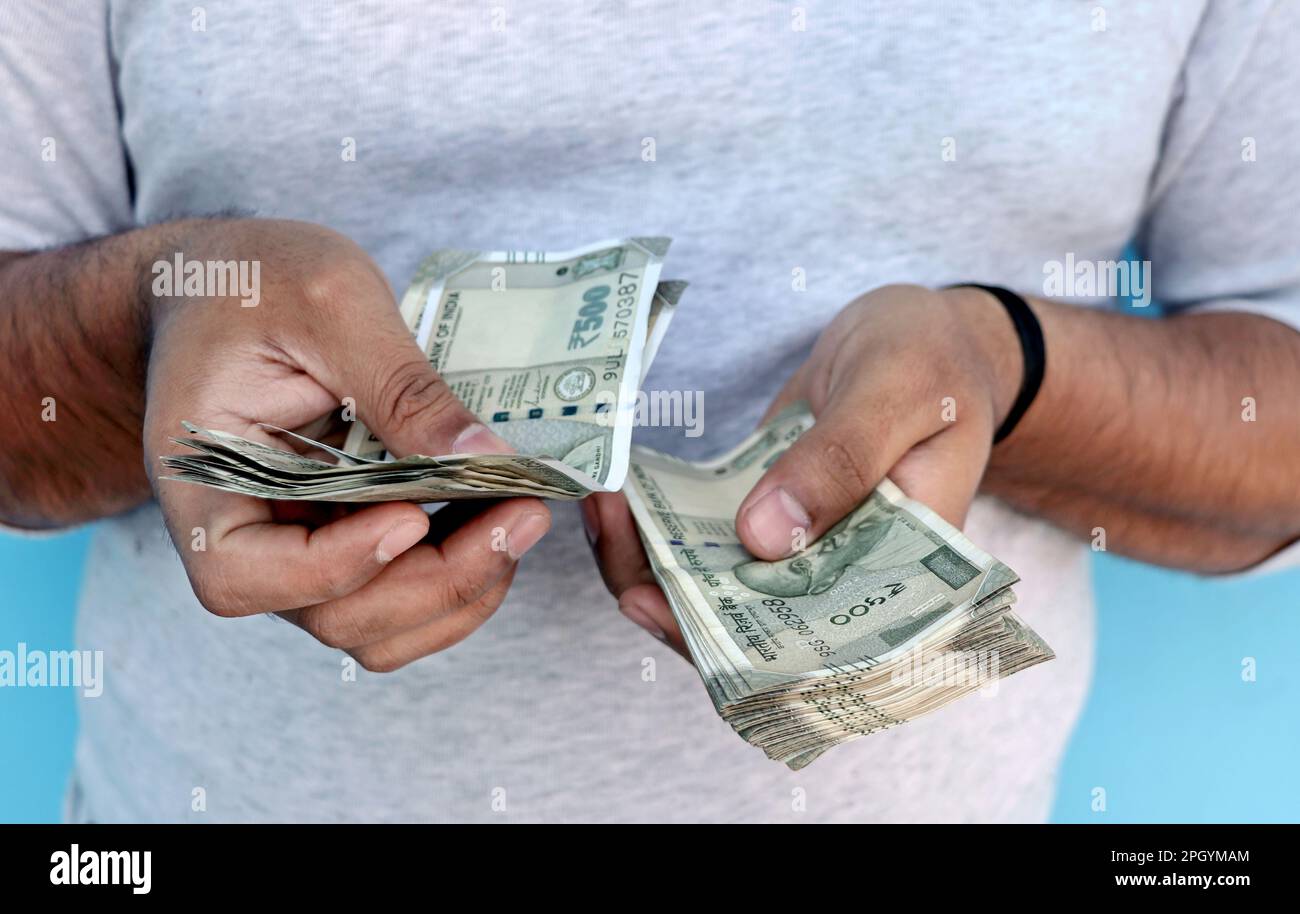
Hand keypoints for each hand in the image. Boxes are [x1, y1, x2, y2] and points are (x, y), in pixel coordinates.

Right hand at [143, 218, 550, 670]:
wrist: (225, 286)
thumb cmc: (253, 281)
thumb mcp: (328, 301)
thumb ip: (399, 383)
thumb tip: (486, 457)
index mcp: (201, 478)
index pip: (240, 574)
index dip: (333, 567)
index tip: (412, 517)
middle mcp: (242, 533)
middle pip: (331, 615)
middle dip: (437, 579)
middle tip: (522, 514)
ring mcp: (296, 547)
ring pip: (375, 624)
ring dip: (459, 590)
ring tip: (522, 519)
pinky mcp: (342, 540)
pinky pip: (399, 595)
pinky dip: (458, 579)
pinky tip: (499, 522)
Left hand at [584, 284, 1019, 648]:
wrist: (922, 334)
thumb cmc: (933, 360)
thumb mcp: (896, 392)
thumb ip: (839, 460)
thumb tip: (763, 539)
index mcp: (904, 579)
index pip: (820, 653)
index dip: (738, 653)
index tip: (665, 606)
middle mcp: (846, 583)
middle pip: (752, 634)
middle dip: (670, 600)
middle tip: (612, 533)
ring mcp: (800, 553)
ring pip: (718, 592)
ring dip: (652, 564)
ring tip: (603, 508)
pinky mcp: (765, 517)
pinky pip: (708, 544)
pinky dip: (662, 530)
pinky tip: (619, 499)